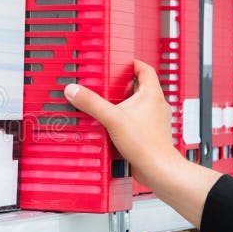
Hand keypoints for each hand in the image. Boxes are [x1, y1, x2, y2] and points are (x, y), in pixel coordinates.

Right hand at [63, 59, 221, 227]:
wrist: (158, 169)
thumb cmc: (146, 144)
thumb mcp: (112, 119)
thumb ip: (92, 103)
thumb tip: (74, 90)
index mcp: (152, 94)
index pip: (145, 69)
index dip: (133, 63)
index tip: (121, 62)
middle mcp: (156, 105)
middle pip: (140, 87)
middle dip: (123, 85)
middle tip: (106, 84)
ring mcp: (155, 120)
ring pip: (138, 105)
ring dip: (123, 103)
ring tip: (106, 105)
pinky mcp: (150, 134)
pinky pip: (137, 120)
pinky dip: (125, 119)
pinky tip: (111, 126)